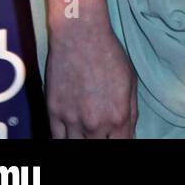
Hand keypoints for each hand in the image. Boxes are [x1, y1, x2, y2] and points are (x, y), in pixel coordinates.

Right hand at [46, 22, 137, 138]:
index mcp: (118, 117)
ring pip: (76, 147)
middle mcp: (95, 124)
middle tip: (101, 133)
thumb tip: (128, 134)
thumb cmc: (108, 53)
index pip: (122, 145)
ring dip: (83, 141)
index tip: (116, 138)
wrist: (80, 35)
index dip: (121, 143)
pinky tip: (70, 135)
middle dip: (102, 142)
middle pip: (98, 149)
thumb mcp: (131, 81)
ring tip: (86, 134)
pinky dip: (64, 140)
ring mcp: (72, 121)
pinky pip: (57, 140)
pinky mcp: (54, 113)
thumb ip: (131, 113)